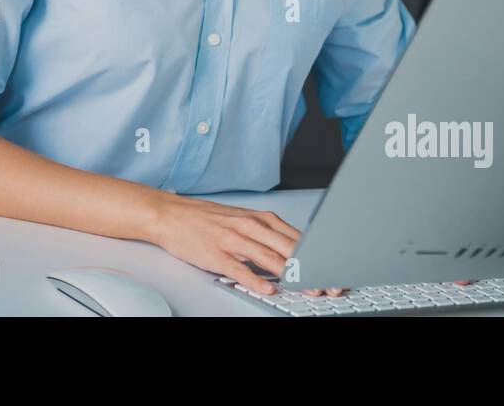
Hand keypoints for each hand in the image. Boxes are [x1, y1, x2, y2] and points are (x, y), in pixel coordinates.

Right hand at [146, 193, 348, 296]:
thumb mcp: (243, 220)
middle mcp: (250, 226)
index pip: (297, 238)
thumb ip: (269, 236)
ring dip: (290, 276)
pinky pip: (240, 269)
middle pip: (288, 249)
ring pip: (268, 258)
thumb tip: (296, 252)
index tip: (332, 271)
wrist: (171, 215)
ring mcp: (233, 240)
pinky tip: (268, 288)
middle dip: (310, 269)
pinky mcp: (216, 254)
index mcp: (260, 218)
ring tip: (305, 288)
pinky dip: (256, 280)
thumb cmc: (208, 219)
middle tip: (326, 285)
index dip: (317, 256)